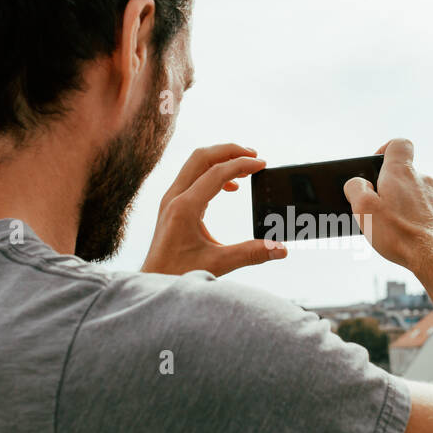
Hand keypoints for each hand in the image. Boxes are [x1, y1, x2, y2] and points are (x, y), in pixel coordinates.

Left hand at [141, 143, 288, 276]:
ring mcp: (171, 199)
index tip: (262, 164)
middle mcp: (174, 197)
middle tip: (254, 156)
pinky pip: (193, 177)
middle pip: (202, 157)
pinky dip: (213, 173)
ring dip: (221, 160)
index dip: (242, 164)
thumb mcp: (218, 263)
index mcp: (184, 207)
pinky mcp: (172, 204)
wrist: (152, 281)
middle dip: (230, 151)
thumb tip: (280, 249)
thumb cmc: (178, 274)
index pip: (216, 172)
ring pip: (195, 164)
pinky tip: (230, 188)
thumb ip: (251, 253)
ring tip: (246, 168)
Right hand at [343, 138, 432, 273]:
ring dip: (404, 204)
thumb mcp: (364, 210)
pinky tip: (409, 234)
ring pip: (416, 193)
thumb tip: (356, 183)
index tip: (376, 167)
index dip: (386, 150)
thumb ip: (356, 189)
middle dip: (390, 187)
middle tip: (378, 208)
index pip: (399, 144)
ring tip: (394, 226)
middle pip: (404, 174)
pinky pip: (428, 209)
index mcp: (401, 173)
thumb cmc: (400, 234)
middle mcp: (423, 180)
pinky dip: (417, 217)